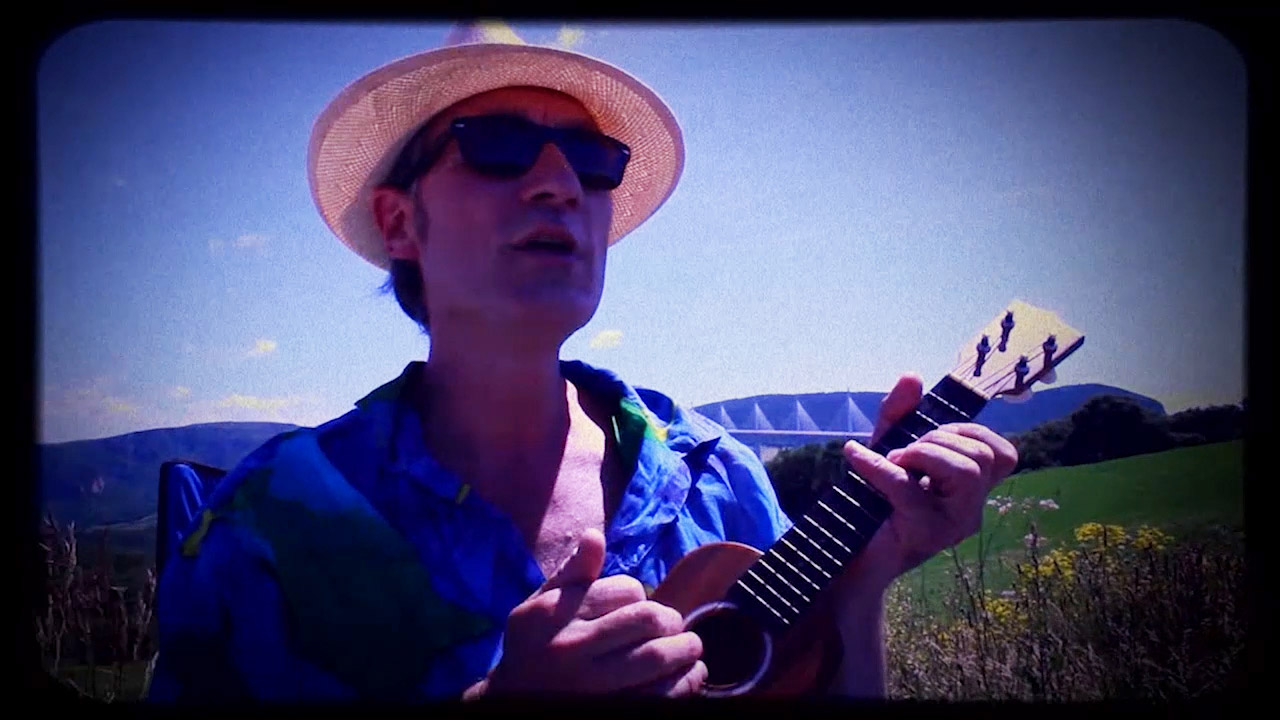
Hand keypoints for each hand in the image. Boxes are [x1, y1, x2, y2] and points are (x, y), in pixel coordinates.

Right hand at [464, 529, 706, 698]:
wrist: (512, 702)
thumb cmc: (532, 648)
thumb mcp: (539, 606)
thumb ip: (570, 573)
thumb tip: (595, 535)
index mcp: (557, 614)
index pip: (625, 590)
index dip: (641, 595)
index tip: (638, 607)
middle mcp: (572, 647)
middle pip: (647, 619)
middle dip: (671, 620)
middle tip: (674, 627)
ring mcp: (591, 685)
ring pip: (657, 657)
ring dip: (685, 649)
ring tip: (690, 648)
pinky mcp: (611, 709)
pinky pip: (659, 696)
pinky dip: (684, 683)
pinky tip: (688, 675)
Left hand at [839, 373, 1018, 589]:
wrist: (848, 559)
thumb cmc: (872, 504)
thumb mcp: (886, 450)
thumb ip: (898, 414)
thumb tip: (912, 377)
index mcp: (971, 492)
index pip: (1004, 455)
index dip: (974, 432)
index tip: (934, 434)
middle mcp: (969, 511)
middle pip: (985, 458)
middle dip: (940, 439)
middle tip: (905, 451)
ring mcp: (952, 526)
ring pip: (968, 471)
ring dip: (924, 452)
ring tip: (894, 459)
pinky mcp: (923, 534)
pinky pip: (908, 488)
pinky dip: (878, 465)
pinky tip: (855, 455)